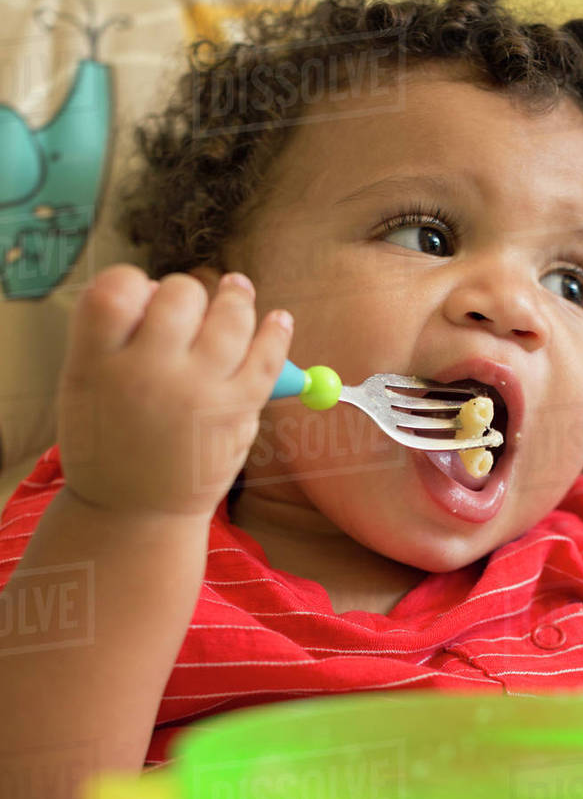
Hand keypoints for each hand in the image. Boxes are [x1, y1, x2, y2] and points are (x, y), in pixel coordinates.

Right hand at [58, 264, 292, 519]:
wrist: (132, 516)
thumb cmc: (109, 446)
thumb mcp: (86, 390)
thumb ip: (117, 341)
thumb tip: (165, 292)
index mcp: (97, 364)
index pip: (115, 289)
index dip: (133, 283)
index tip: (144, 296)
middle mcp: (147, 373)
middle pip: (179, 296)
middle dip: (186, 294)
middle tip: (190, 305)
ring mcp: (196, 392)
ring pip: (228, 318)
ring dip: (235, 298)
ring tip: (237, 289)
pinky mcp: (235, 412)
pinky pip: (266, 359)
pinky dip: (276, 333)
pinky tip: (280, 320)